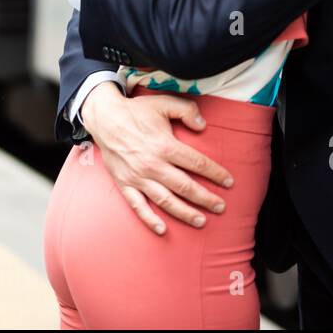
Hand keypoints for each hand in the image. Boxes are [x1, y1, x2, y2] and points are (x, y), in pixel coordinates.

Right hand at [80, 81, 232, 234]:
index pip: (197, 163)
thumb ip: (187, 110)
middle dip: (206, 199)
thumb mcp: (163, 103)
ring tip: (201, 221)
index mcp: (165, 145)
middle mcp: (153, 164)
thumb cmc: (136, 111)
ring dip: (184, 213)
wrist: (104, 118)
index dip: (215, 173)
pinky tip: (162, 229)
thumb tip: (203, 125)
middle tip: (221, 207)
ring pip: (165, 200)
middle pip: (185, 186)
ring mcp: (138, 177)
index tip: (229, 182)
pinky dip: (149, 219)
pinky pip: (138, 206)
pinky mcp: (125, 184)